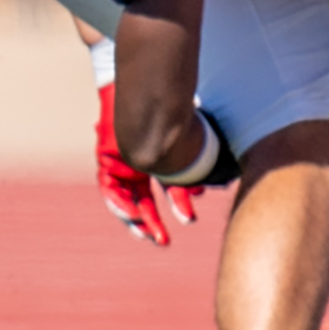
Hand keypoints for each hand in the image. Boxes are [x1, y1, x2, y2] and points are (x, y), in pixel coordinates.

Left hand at [95, 82, 202, 245]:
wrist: (143, 87)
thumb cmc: (168, 105)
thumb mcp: (189, 133)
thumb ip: (201, 154)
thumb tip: (220, 178)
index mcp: (160, 156)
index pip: (169, 186)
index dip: (177, 203)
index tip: (189, 217)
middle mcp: (139, 163)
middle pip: (145, 200)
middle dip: (154, 222)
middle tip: (164, 241)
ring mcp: (122, 163)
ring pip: (127, 199)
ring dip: (138, 219)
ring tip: (150, 236)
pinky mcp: (108, 160)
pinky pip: (110, 190)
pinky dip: (121, 204)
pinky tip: (133, 214)